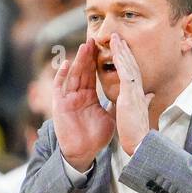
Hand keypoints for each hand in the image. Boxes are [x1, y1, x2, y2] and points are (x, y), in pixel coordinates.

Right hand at [52, 38, 115, 171]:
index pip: (93, 74)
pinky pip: (59, 87)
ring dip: (78, 61)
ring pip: (73, 75)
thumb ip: (117, 105)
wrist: (83, 153)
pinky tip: (67, 63)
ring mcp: (68, 98)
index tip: (104, 46)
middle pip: (83, 71)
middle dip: (88, 55)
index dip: (97, 60)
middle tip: (94, 39)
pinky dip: (62, 75)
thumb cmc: (95, 138)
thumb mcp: (110, 118)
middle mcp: (78, 94)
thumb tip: (132, 97)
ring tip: (84, 47)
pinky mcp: (59, 105)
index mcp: (90, 96)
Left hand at [109, 32, 154, 156]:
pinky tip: (115, 49)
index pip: (132, 73)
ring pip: (128, 64)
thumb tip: (150, 95)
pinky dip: (120, 59)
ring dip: (121, 50)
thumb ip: (145, 102)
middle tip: (118, 37)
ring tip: (115, 37)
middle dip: (124, 50)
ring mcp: (134, 90)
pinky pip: (124, 71)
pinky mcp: (130, 93)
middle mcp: (138, 89)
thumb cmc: (137, 132)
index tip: (122, 49)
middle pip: (131, 65)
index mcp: (138, 94)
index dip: (127, 60)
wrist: (139, 143)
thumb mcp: (140, 112)